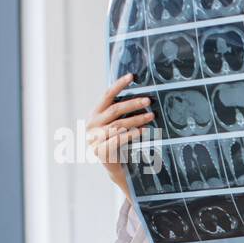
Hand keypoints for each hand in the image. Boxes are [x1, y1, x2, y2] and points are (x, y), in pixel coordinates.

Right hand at [86, 73, 154, 200]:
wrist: (111, 166)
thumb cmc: (115, 141)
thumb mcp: (114, 124)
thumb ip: (119, 112)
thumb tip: (140, 96)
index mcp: (94, 114)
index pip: (106, 95)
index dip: (119, 85)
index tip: (132, 76)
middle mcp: (92, 124)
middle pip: (115, 110)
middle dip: (133, 104)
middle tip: (148, 100)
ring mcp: (94, 138)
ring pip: (119, 125)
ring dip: (137, 119)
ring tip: (151, 116)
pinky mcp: (100, 151)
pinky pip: (119, 139)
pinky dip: (133, 134)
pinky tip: (144, 130)